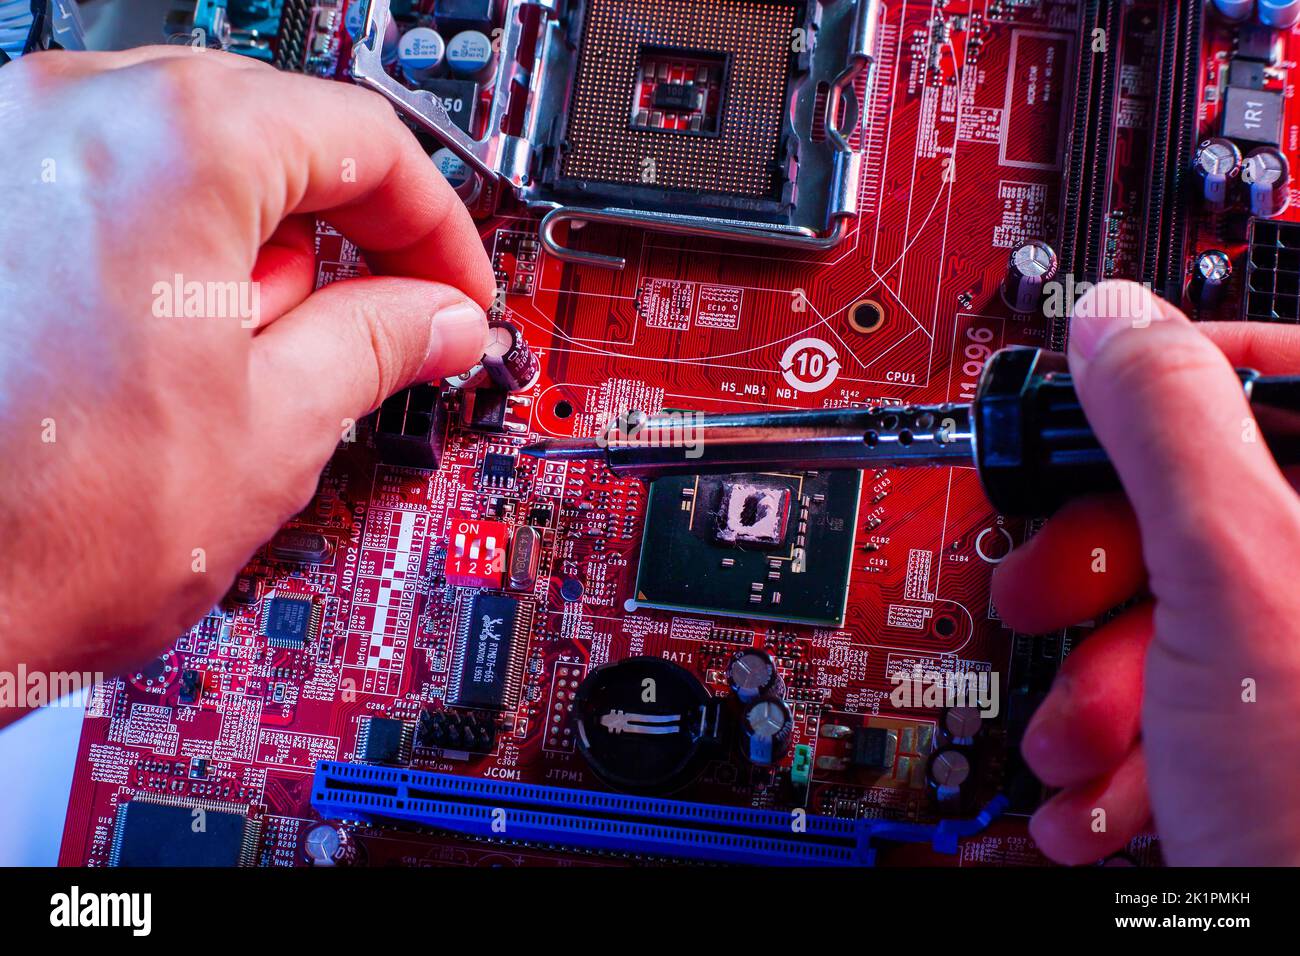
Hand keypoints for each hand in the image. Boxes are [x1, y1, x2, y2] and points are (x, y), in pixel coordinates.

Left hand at [0, 47, 493, 712]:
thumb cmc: (46, 534)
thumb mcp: (274, 429)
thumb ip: (380, 343)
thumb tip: (442, 319)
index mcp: (172, 150)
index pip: (364, 140)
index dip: (437, 228)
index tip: (454, 290)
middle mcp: (65, 115)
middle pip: (273, 135)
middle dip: (339, 241)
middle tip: (373, 332)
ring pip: (185, 163)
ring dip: (242, 255)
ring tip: (226, 372)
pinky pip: (101, 191)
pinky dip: (160, 256)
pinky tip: (151, 359)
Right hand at [993, 280, 1299, 864]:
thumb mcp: (1236, 579)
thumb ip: (1170, 427)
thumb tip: (1112, 324)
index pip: (1280, 368)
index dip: (1168, 376)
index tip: (1086, 407)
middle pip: (1197, 502)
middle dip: (1096, 570)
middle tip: (1049, 592)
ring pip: (1169, 614)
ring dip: (1090, 684)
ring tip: (1082, 744)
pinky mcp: (1268, 733)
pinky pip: (1175, 699)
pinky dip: (1119, 746)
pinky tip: (1108, 793)